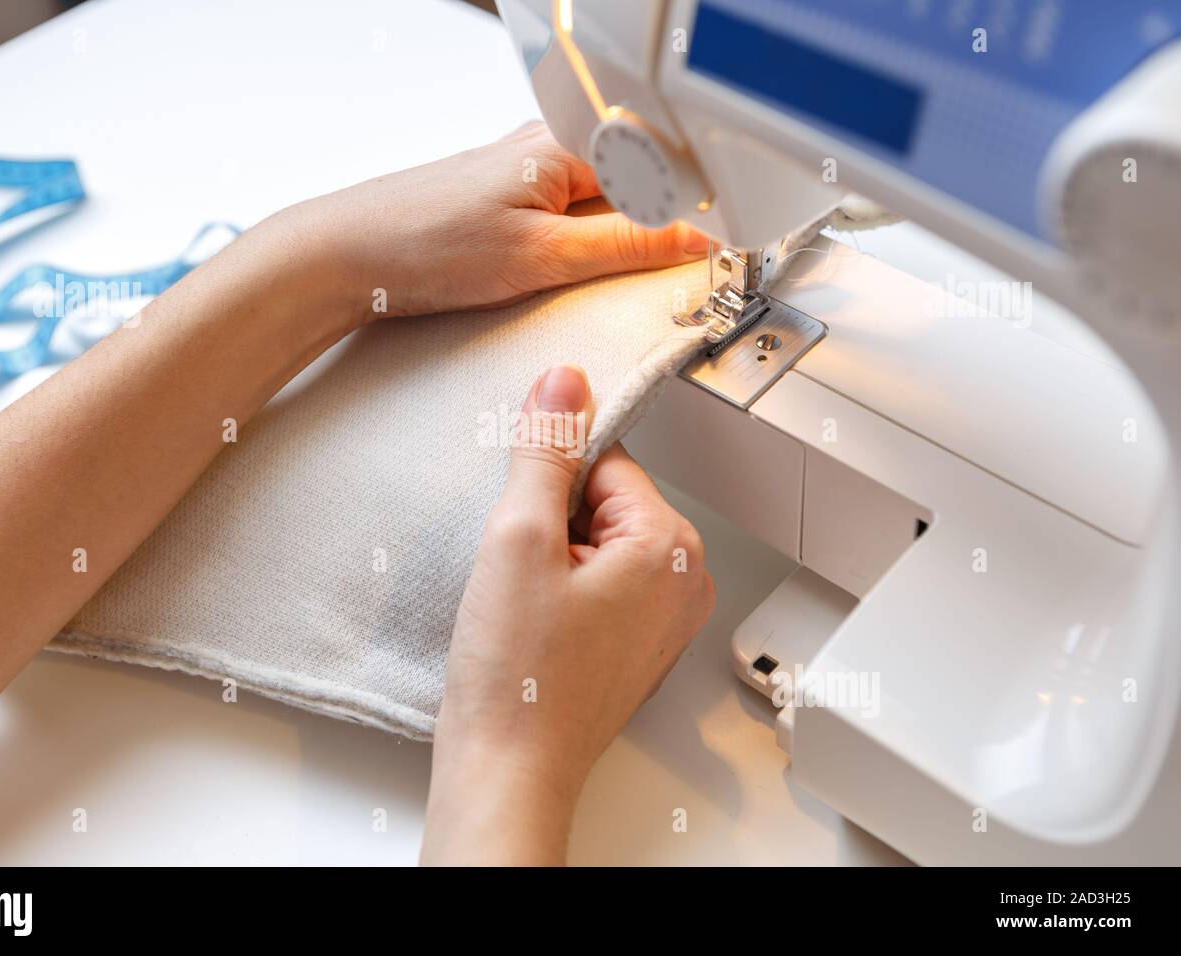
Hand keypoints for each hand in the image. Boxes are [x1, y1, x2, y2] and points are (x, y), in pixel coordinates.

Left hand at [273, 120, 707, 323]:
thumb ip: (625, 245)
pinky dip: (581, 245)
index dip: (695, 212)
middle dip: (658, 227)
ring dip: (617, 239)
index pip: (659, 169)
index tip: (718, 256)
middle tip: (677, 274)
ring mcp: (522, 171)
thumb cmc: (424, 244)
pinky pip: (565, 217)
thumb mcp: (542, 256)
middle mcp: (544, 145)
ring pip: (599, 202)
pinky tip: (569, 272)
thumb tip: (696, 239)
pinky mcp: (502, 199)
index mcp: (563, 144)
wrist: (342, 257)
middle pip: (633, 183)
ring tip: (616, 278)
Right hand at [421, 365, 715, 865]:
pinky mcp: (635, 646)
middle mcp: (684, 581)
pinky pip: (598, 586)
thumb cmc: (519, 676)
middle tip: (517, 573)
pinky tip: (531, 625)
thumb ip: (544, 448)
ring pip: (596, 543)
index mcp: (671, 545)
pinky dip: (559, 592)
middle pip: (603, 501)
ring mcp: (663, 620)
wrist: (507, 770)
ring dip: (551, 558)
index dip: (546, 484)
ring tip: (523, 604)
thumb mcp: (518, 537)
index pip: (604, 459)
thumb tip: (566, 381)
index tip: (519, 522)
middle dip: (550, 523)